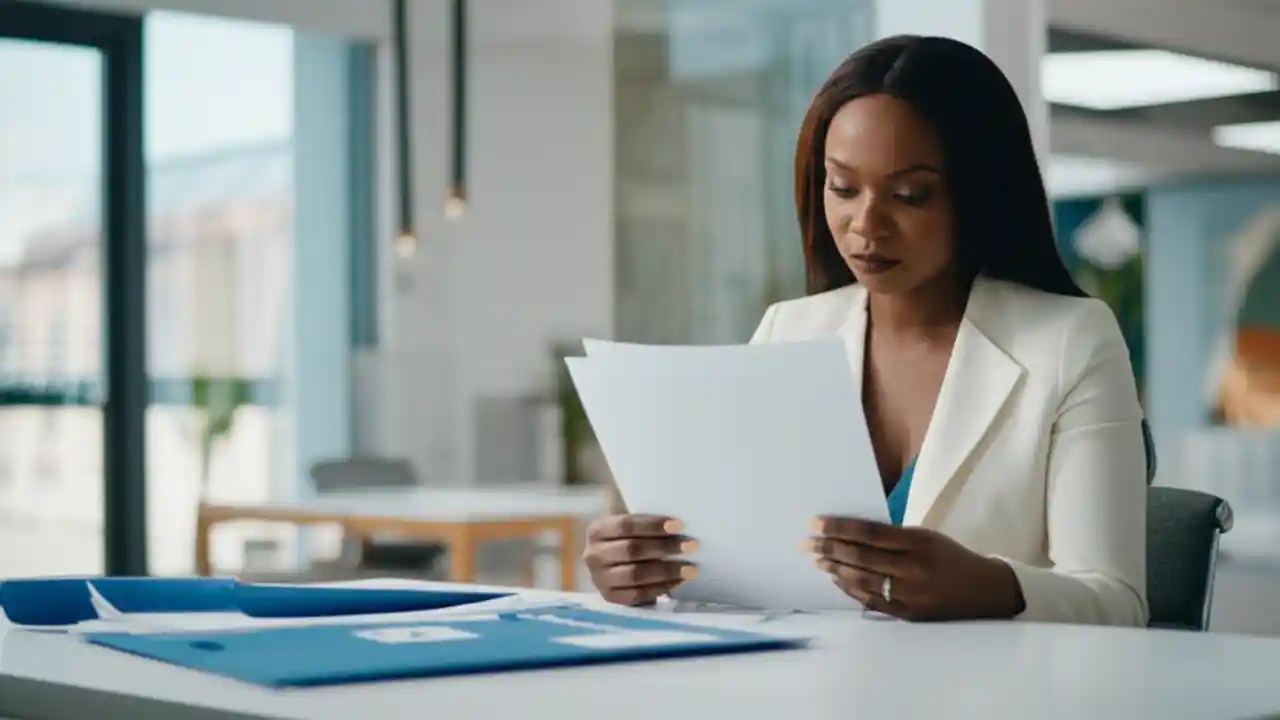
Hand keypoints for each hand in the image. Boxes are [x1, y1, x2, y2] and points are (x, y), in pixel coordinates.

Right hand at [584, 514, 697, 605]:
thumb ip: (645, 521)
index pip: (625, 525)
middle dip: (665, 547)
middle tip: (692, 545)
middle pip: (631, 550)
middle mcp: (593, 555)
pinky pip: (637, 595)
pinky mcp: (610, 598)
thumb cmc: (628, 539)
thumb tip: (677, 522)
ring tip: (691, 568)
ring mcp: (600, 579)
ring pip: (635, 575)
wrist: (612, 566)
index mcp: (597, 531)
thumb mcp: (629, 525)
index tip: (679, 525)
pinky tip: (678, 581)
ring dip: (666, 571)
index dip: (652, 525)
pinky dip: (660, 588)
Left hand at [808, 517, 1025, 620]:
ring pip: (862, 581)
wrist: (984, 591)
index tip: (816, 523)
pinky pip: (871, 601)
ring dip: (835, 569)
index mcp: (918, 542)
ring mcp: (909, 595)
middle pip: (861, 558)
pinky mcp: (908, 614)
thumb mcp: (927, 537)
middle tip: (807, 543)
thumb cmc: (951, 557)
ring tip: (818, 560)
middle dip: (829, 548)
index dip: (839, 528)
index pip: (869, 533)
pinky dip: (851, 589)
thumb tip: (851, 534)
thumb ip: (893, 537)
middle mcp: (913, 569)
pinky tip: (837, 579)